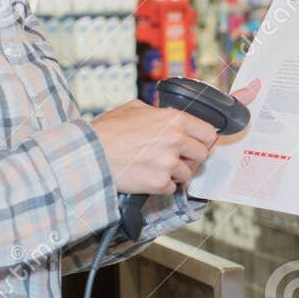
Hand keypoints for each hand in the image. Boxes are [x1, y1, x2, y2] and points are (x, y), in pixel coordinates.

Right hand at [89, 79, 260, 195]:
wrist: (89, 153)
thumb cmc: (108, 130)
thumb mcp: (134, 108)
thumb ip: (158, 112)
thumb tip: (167, 116)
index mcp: (174, 119)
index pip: (208, 133)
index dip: (203, 140)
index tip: (197, 145)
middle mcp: (176, 140)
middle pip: (202, 155)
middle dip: (191, 159)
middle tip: (177, 160)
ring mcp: (169, 163)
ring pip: (188, 174)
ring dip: (176, 174)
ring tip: (157, 168)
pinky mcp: (159, 183)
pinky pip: (172, 188)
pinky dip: (162, 186)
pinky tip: (148, 177)